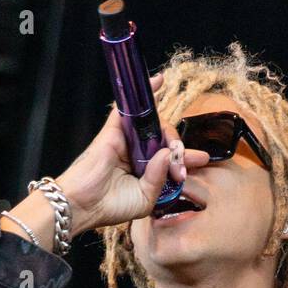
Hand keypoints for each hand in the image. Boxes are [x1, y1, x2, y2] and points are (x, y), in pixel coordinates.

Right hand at [54, 70, 210, 235]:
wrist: (83, 205)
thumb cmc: (111, 207)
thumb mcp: (145, 199)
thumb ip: (160, 178)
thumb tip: (168, 153)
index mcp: (144, 172)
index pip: (170, 159)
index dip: (187, 157)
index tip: (204, 158)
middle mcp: (136, 154)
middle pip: (165, 140)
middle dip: (180, 148)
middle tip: (185, 159)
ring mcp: (126, 140)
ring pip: (153, 126)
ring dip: (168, 131)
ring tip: (175, 145)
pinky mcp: (114, 130)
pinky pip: (129, 107)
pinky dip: (144, 93)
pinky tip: (158, 81)